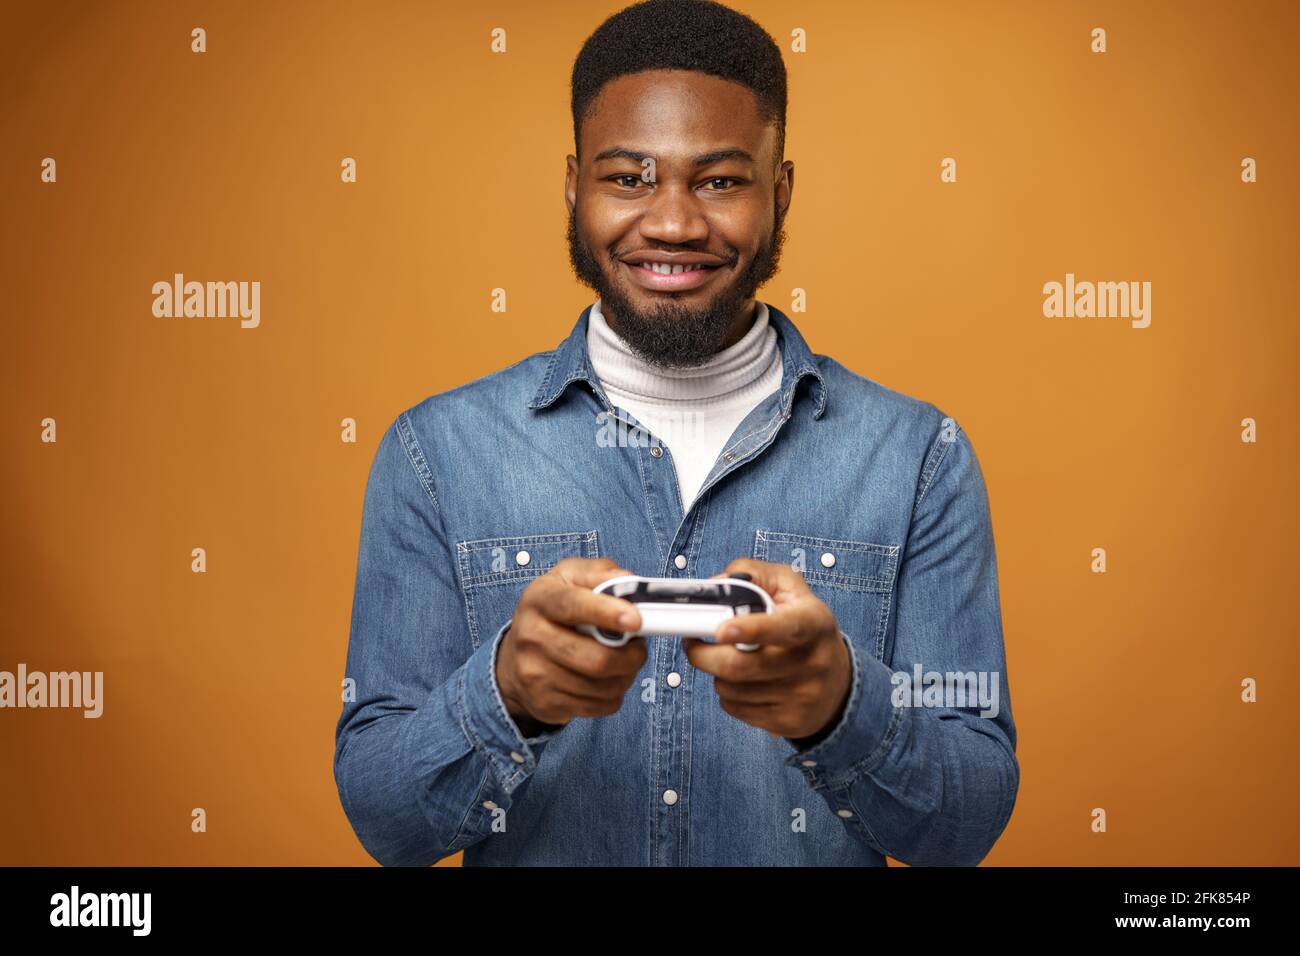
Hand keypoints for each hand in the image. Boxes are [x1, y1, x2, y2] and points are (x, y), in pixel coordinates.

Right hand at [496, 557, 645, 734]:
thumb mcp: (570, 578)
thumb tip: (629, 582)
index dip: (606, 613)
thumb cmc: (554, 612)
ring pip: (601, 686)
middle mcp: (530, 636)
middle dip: (631, 656)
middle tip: (639, 647)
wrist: (515, 660)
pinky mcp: (545, 702)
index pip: (572, 605)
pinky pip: (598, 706)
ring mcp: (534, 674)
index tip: (635, 620)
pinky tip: (608, 681)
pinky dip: (614, 695)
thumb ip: (600, 573)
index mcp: (539, 599)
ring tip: (624, 662)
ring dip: (626, 675)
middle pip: (595, 658)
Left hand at [683, 558, 851, 743]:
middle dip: (702, 654)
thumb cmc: (805, 627)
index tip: (722, 630)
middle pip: (740, 666)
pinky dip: (727, 693)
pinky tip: (742, 682)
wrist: (838, 684)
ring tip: (728, 659)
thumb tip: (717, 584)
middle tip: (693, 643)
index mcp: (814, 623)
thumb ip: (753, 574)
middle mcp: (812, 661)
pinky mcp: (788, 722)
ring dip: (716, 673)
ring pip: (730, 688)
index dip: (751, 629)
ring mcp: (801, 696)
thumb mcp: (790, 588)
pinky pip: (735, 708)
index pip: (784, 628)